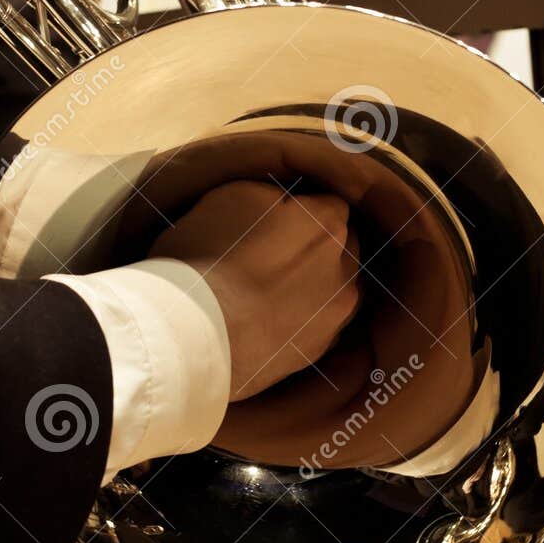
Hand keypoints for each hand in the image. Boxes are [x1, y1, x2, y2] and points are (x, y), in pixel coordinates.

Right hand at [148, 181, 360, 401]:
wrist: (197, 338)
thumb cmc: (208, 258)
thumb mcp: (231, 196)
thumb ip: (272, 192)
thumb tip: (285, 200)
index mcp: (328, 222)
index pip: (330, 203)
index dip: (302, 208)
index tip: (275, 217)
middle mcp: (346, 267)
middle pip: (341, 245)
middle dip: (315, 244)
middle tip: (272, 252)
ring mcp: (338, 314)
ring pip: (336, 286)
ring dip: (315, 282)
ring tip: (273, 290)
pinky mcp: (322, 350)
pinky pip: (322, 322)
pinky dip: (306, 316)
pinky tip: (274, 318)